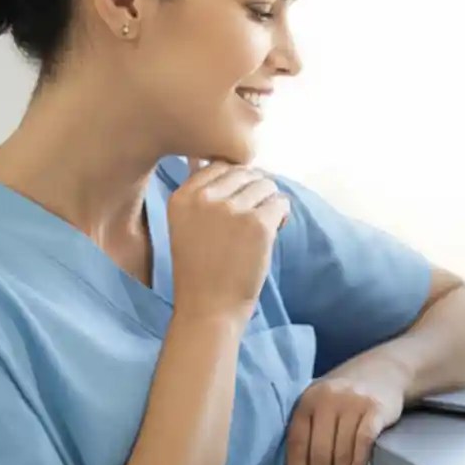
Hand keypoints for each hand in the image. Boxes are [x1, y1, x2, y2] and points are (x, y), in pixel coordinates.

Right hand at [167, 160, 288, 326]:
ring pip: (266, 184)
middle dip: (255, 191)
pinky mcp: (257, 224)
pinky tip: (274, 231)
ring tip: (262, 227)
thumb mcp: (184, 224)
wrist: (208, 309)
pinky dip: (282, 215)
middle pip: (245, 172)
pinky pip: (280, 202)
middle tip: (253, 218)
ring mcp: (232, 209)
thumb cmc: (199, 269)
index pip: (219, 165)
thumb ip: (196, 191)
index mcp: (182, 196)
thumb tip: (202, 155)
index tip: (236, 206)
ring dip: (269, 202)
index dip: (235, 184)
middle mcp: (205, 198)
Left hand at [285, 374, 403, 464]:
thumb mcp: (321, 407)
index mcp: (305, 403)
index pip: (295, 448)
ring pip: (341, 456)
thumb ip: (309, 436)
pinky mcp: (375, 410)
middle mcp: (326, 401)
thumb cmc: (346, 397)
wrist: (385, 369)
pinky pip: (362, 448)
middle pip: (318, 456)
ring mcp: (352, 404)